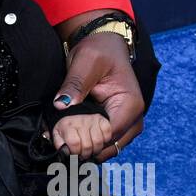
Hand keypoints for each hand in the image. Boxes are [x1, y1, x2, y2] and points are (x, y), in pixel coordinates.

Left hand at [53, 33, 144, 162]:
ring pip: (106, 149)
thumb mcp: (86, 61)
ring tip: (64, 139)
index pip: (109, 135)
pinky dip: (87, 143)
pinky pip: (103, 143)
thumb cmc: (99, 50)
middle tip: (62, 141)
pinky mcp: (116, 126)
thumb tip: (61, 105)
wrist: (105, 46)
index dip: (86, 140)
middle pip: (108, 147)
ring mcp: (127, 125)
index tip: (64, 138)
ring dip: (85, 147)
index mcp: (130, 105)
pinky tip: (71, 137)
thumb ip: (75, 84)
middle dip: (84, 147)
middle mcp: (134, 119)